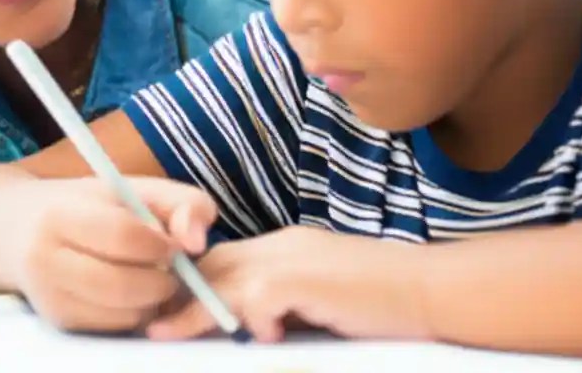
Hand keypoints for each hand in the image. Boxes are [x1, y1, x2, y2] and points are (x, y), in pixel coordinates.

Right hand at [15, 177, 217, 332]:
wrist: (15, 228)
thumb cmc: (85, 204)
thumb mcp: (131, 188)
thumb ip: (180, 202)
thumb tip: (198, 242)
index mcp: (60, 214)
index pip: (123, 236)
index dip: (159, 243)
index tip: (171, 241)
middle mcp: (45, 258)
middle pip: (123, 284)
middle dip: (162, 280)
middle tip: (171, 268)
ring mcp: (48, 295)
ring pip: (123, 313)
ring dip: (153, 300)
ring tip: (155, 277)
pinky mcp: (57, 320)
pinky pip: (114, 326)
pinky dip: (136, 312)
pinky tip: (134, 292)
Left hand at [147, 226, 430, 342]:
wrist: (431, 290)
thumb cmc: (385, 303)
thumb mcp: (322, 301)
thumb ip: (286, 307)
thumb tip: (255, 329)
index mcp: (285, 248)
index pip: (224, 261)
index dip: (193, 287)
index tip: (167, 313)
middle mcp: (281, 245)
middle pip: (213, 266)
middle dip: (179, 296)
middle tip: (150, 324)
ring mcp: (292, 258)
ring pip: (222, 280)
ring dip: (193, 311)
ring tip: (162, 333)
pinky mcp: (304, 278)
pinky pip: (257, 297)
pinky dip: (248, 318)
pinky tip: (264, 336)